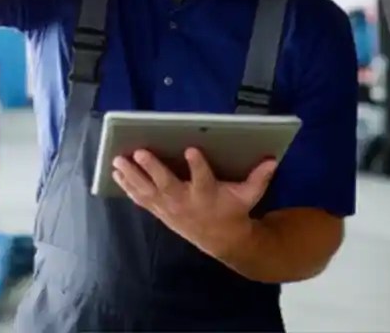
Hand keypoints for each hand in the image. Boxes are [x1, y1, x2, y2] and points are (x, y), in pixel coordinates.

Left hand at [112, 148, 277, 260]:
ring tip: (117, 160)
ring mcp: (170, 208)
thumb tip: (273, 159)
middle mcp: (186, 201)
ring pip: (147, 190)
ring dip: (131, 175)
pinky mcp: (160, 211)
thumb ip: (259, 177)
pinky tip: (116, 173)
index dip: (197, 165)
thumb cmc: (233, 210)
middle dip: (153, 168)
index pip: (203, 178)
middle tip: (140, 151)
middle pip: (167, 184)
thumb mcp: (249, 196)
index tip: (190, 149)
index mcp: (208, 194)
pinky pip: (140, 199)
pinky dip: (127, 186)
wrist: (221, 240)